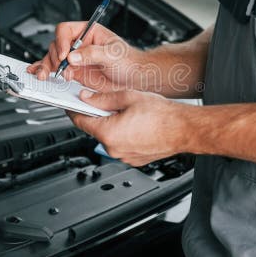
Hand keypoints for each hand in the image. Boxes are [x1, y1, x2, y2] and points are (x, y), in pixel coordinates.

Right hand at [27, 22, 147, 91]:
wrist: (134, 80)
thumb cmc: (129, 62)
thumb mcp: (112, 54)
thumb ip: (91, 54)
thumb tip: (72, 56)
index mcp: (88, 32)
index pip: (66, 30)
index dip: (62, 41)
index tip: (65, 54)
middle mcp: (79, 44)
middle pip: (56, 45)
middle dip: (53, 57)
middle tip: (58, 68)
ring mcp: (75, 59)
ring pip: (53, 59)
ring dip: (47, 66)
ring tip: (45, 76)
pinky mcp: (74, 73)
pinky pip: (56, 71)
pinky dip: (47, 72)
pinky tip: (39, 73)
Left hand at [68, 90, 188, 165]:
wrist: (185, 130)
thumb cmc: (162, 115)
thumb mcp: (128, 97)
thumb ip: (102, 98)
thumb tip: (87, 97)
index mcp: (109, 133)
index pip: (80, 121)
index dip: (73, 109)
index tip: (70, 103)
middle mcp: (114, 149)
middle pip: (95, 129)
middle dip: (97, 115)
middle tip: (105, 102)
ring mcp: (124, 156)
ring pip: (108, 137)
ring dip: (111, 125)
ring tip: (127, 113)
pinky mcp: (134, 160)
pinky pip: (121, 145)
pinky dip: (123, 135)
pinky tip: (134, 124)